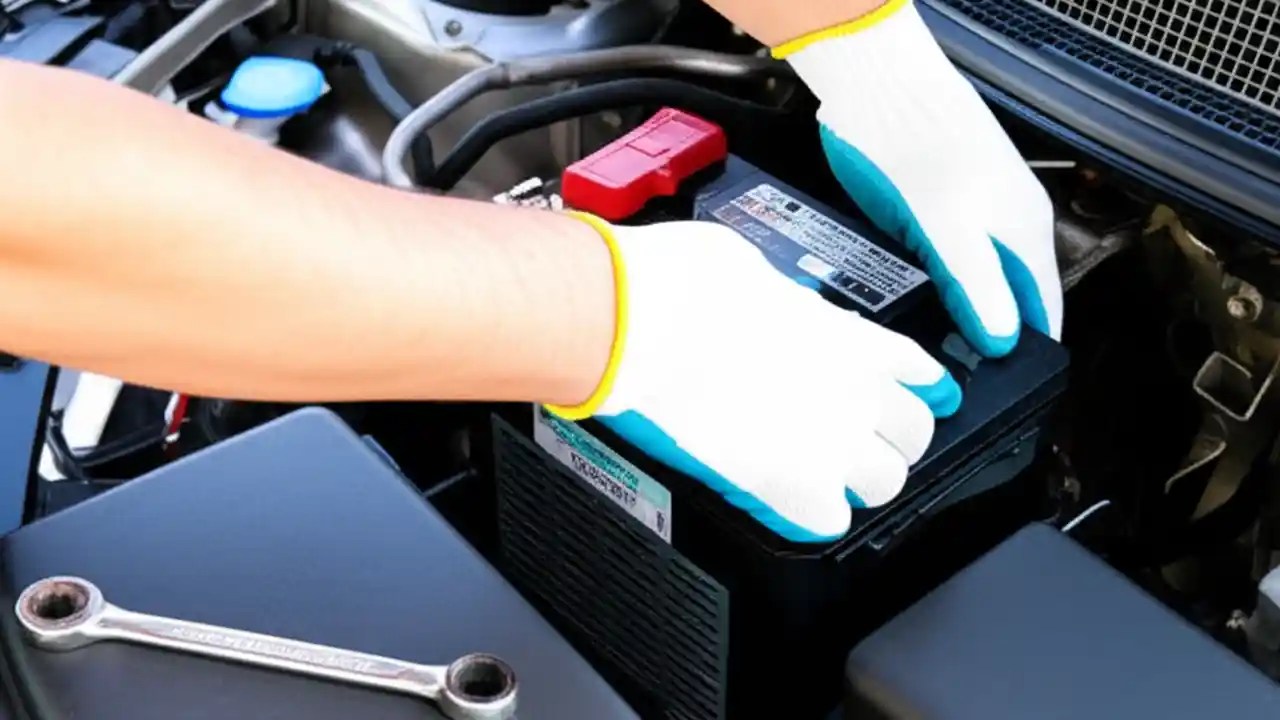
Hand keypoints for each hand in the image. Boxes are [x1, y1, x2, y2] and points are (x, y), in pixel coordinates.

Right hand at [547, 215, 960, 541]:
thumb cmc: (686, 284)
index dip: (918, 387)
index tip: (917, 394)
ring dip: (857, 479)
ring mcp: (831, 444)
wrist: (650, 326)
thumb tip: (768, 307)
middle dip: (889, 437)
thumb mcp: (752, 269)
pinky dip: (812, 513)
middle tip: (856, 436)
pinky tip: (791, 499)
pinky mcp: (791, 486)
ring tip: (825, 474)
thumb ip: (780, 301)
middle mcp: (857, 392)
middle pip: (915, 434)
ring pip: (885, 484)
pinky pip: (829, 520)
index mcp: (851, 336)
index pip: (919, 372)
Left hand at [779, 0, 1061, 355]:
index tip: (999, 387)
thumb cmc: (917, 142)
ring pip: (969, 282)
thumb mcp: (949, 227)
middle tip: (953, 376)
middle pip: (1005, 299)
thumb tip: (1002, 340)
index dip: (1024, 353)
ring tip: (928, 347)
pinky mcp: (929, 208)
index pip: (1042, 312)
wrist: (876, 87)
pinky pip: (939, 261)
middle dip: (984, 338)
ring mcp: (966, 215)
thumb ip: (977, 286)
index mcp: (1022, 232)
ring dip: (952, 312)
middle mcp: (1001, 225)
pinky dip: (927, 285)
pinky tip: (903, 300)